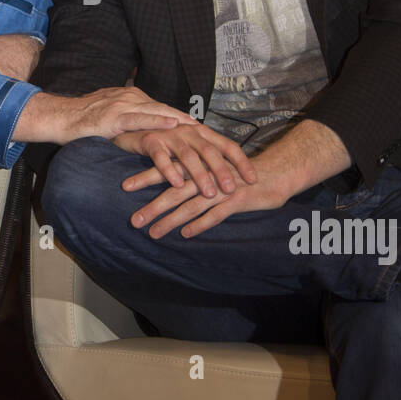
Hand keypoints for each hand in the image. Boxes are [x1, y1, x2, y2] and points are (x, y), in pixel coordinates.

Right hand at [14, 87, 196, 143]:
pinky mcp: (114, 116)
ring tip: (200, 132)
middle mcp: (131, 97)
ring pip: (160, 113)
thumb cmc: (82, 122)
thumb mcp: (110, 118)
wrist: (58, 117)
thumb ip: (127, 120)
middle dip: (188, 122)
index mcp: (131, 97)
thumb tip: (141, 131)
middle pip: (167, 110)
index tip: (203, 130)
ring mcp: (123, 105)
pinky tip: (175, 125)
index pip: (164, 109)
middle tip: (210, 132)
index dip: (183, 120)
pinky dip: (160, 121)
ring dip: (181, 123)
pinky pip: (141, 119)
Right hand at [113, 124, 256, 198]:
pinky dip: (170, 170)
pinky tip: (177, 184)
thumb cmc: (166, 142)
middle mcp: (189, 131)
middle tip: (233, 189)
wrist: (133, 126)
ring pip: (188, 156)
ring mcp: (170, 135)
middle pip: (210, 151)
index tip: (254, 180)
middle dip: (222, 171)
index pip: (228, 145)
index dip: (242, 162)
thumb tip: (232, 176)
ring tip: (209, 193)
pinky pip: (161, 157)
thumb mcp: (190, 146)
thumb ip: (206, 157)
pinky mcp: (151, 140)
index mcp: (202, 132)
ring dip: (200, 175)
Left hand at [128, 166, 293, 239]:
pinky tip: (185, 235)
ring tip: (153, 233)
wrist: (275, 173)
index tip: (124, 186)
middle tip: (133, 220)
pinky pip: (215, 214)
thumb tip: (168, 184)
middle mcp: (207, 174)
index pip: (167, 169)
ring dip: (170, 220)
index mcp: (199, 164)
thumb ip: (193, 174)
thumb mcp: (214, 170)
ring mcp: (222, 187)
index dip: (146, 177)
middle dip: (152, 206)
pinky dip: (200, 224)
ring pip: (191, 204)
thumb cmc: (240, 174)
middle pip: (174, 190)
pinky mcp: (237, 200)